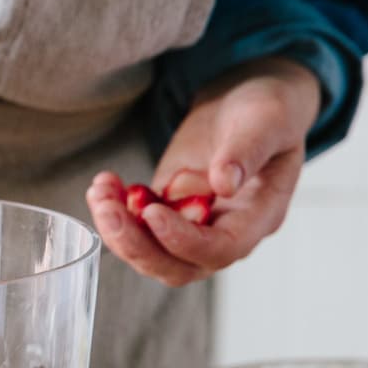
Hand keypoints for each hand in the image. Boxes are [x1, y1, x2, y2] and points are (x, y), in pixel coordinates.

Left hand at [87, 56, 321, 286]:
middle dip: (137, 245)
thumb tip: (224, 182)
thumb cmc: (268, 110)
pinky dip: (115, 212)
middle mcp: (224, 233)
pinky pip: (136, 229)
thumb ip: (248, 151)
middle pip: (176, 266)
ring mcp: (192, 227)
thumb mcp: (267, 120)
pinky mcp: (166, 213)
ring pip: (149, 253)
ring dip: (118, 231)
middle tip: (107, 210)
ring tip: (99, 193)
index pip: (219, 249)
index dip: (182, 240)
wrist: (245, 102)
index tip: (153, 213)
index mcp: (258, 218)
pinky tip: (103, 184)